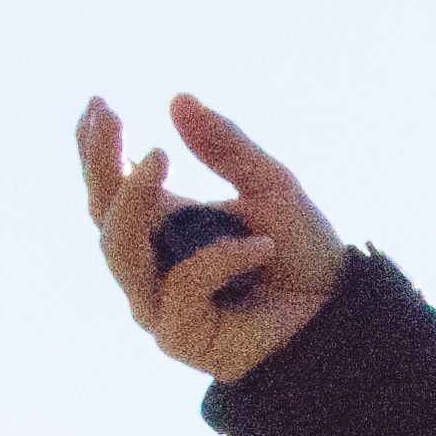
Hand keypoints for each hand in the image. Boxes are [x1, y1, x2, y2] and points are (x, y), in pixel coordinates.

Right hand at [76, 93, 346, 384]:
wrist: (339, 315)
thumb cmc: (302, 252)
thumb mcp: (269, 185)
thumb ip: (226, 147)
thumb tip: (178, 98)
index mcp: (164, 226)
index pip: (110, 188)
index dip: (96, 148)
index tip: (99, 103)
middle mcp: (151, 266)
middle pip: (101, 215)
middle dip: (100, 164)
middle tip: (111, 117)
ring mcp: (158, 305)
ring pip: (121, 250)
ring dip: (134, 198)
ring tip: (161, 155)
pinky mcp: (179, 336)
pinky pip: (182, 285)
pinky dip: (222, 258)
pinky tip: (263, 245)